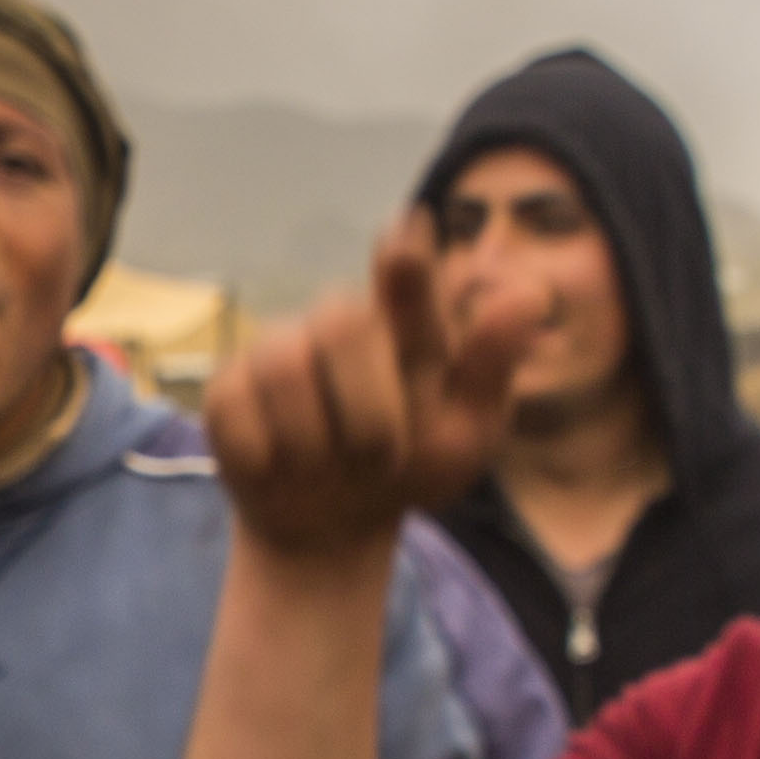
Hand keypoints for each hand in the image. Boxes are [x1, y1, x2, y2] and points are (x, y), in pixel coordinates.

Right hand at [200, 214, 535, 565]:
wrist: (335, 525)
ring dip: (319, 443)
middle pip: (342, 323)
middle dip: (369, 411)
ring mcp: (278, 350)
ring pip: (285, 369)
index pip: (408, 279)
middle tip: (382, 456)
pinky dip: (268, 459)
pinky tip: (284, 465)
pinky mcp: (229, 389)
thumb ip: (492, 365)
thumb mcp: (467, 431)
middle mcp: (338, 323)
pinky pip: (239, 415)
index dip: (405, 261)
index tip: (410, 233)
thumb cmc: (412, 465)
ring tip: (332, 465)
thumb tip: (531, 294)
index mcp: (406, 324)